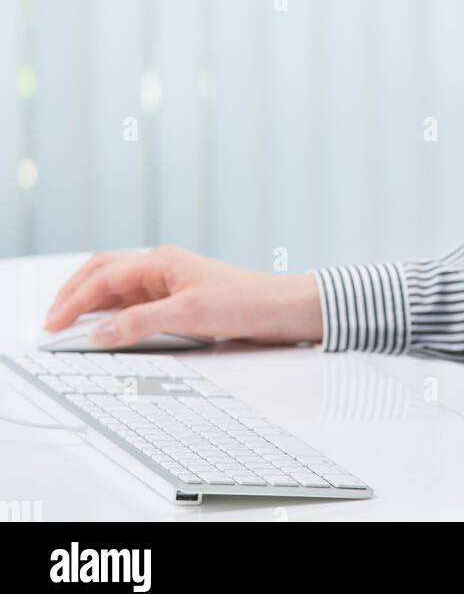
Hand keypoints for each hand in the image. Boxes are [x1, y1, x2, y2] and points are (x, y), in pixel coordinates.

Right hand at [41, 245, 323, 347]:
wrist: (280, 308)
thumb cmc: (243, 301)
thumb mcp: (189, 314)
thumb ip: (141, 322)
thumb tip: (100, 332)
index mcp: (160, 261)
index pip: (104, 277)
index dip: (74, 300)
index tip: (54, 324)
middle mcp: (161, 267)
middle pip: (104, 273)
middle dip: (75, 293)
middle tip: (53, 321)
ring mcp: (168, 282)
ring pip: (117, 287)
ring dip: (92, 303)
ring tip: (70, 325)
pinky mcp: (177, 298)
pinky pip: (134, 303)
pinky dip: (113, 314)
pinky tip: (106, 329)